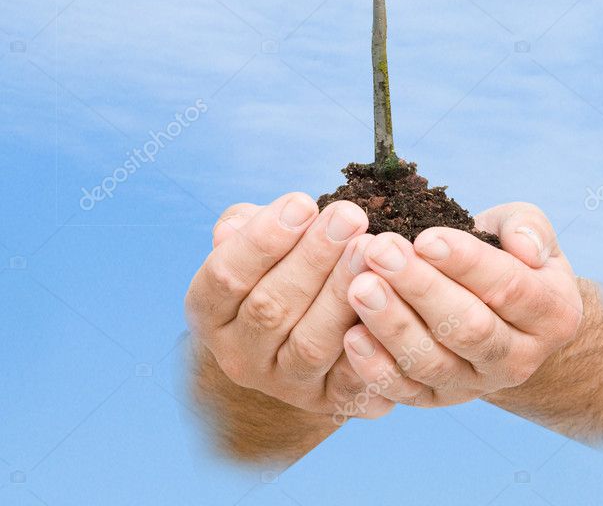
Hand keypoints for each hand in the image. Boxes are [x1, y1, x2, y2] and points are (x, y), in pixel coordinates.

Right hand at [185, 193, 394, 419]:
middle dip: (313, 258)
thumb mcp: (250, 239)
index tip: (304, 202)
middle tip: (349, 216)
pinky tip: (389, 302)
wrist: (296, 330)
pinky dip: (371, 345)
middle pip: (270, 309)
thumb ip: (244, 227)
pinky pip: (351, 381)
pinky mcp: (328, 402)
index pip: (225, 276)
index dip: (263, 239)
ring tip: (368, 249)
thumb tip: (247, 225)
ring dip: (341, 295)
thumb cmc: (274, 265)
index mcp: (210, 313)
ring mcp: (283, 385)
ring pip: (310, 345)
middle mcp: (239, 356)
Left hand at [342, 202, 582, 408]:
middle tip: (379, 252)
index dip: (467, 263)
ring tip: (359, 286)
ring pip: (434, 363)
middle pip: (470, 329)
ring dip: (393, 325)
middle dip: (420, 288)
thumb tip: (524, 248)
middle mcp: (519, 358)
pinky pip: (406, 392)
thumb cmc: (503, 253)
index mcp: (552, 313)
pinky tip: (351, 336)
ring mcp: (476, 385)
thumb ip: (528, 227)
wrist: (494, 305)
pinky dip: (377, 370)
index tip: (425, 238)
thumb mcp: (524, 228)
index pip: (509, 288)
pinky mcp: (437, 399)